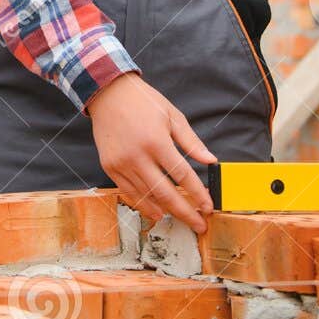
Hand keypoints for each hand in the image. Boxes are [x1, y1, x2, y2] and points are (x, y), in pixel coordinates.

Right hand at [87, 72, 217, 232]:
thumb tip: (211, 161)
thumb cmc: (144, 101)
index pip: (183, 175)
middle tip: (199, 225)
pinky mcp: (109, 166)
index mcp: (157, 141)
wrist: (108, 93)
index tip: (208, 208)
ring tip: (181, 219)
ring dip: (166, 211)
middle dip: (185, 212)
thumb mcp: (173, 116)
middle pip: (165, 193)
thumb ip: (191, 141)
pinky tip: (156, 211)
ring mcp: (121, 163)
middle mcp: (138, 156)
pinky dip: (143, 204)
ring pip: (146, 196)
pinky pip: (127, 192)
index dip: (198, 194)